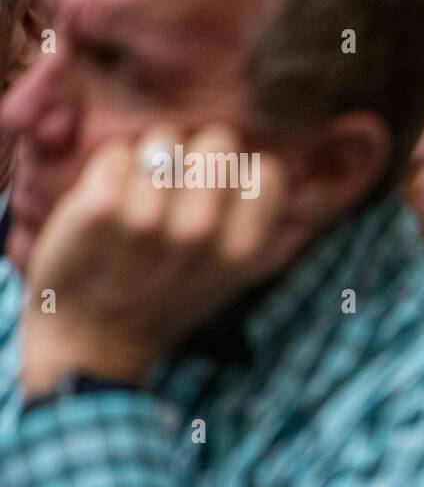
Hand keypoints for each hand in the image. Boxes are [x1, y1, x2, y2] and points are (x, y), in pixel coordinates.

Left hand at [20, 124, 286, 397]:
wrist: (93, 346)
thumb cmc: (166, 300)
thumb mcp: (231, 276)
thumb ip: (252, 222)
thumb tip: (266, 160)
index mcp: (244, 249)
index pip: (267, 171)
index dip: (242, 177)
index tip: (219, 198)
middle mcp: (203, 232)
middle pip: (218, 141)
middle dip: (197, 158)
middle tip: (175, 195)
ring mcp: (150, 220)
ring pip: (163, 140)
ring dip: (149, 162)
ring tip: (138, 203)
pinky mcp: (99, 209)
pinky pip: (116, 153)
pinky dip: (109, 170)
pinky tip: (107, 206)